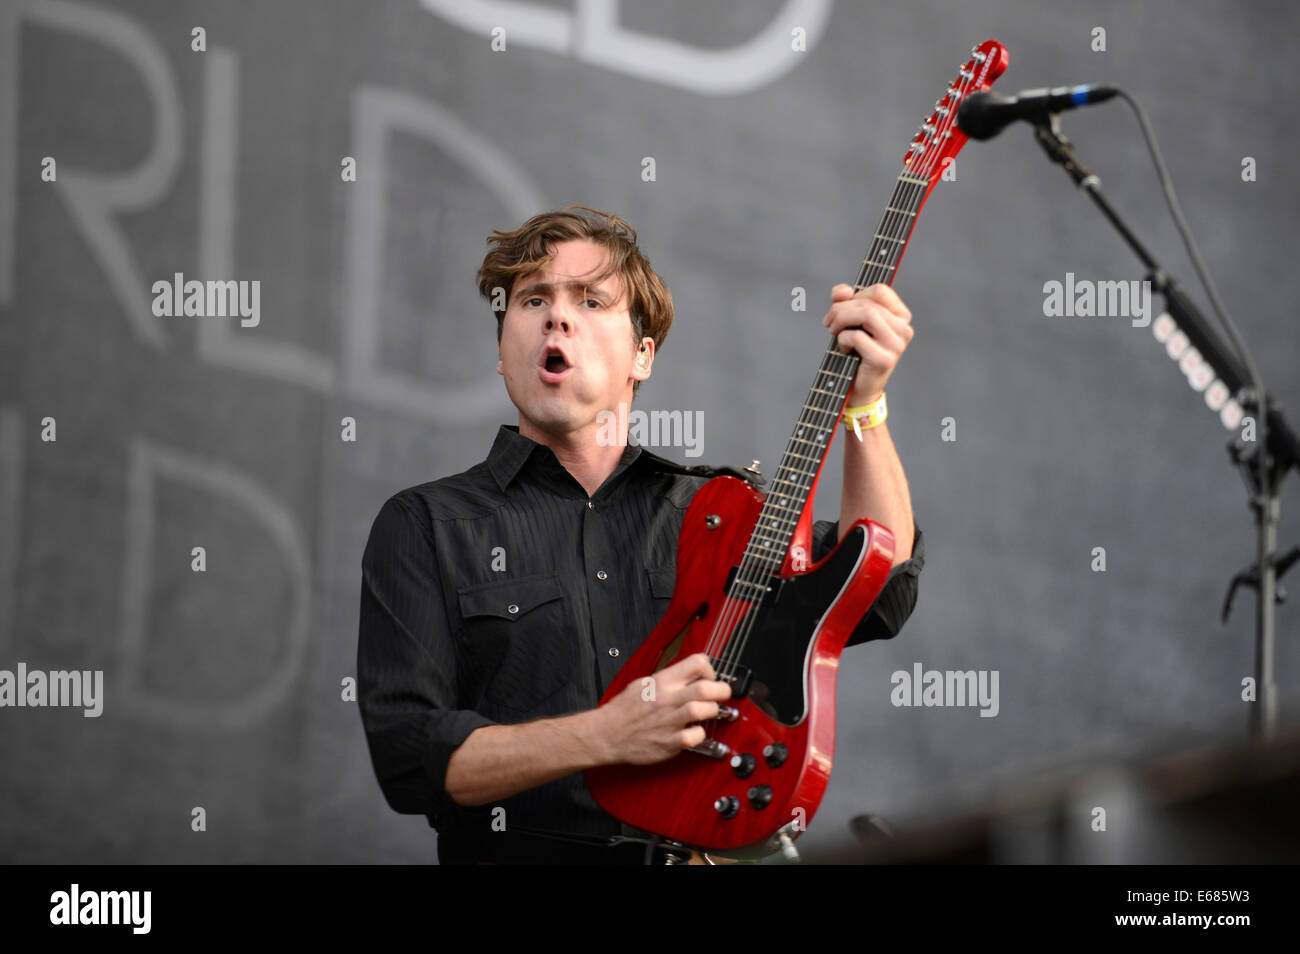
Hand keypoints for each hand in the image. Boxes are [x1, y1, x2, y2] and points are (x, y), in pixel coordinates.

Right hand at [593, 653, 732, 765]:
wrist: (605, 734)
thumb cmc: (623, 710)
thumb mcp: (642, 684)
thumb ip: (667, 679)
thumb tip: (689, 674)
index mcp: (661, 681)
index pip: (696, 663)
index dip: (710, 669)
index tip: (710, 678)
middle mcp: (666, 699)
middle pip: (706, 687)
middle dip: (722, 690)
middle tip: (722, 695)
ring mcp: (667, 721)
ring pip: (701, 710)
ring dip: (712, 711)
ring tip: (709, 713)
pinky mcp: (668, 742)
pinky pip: (693, 737)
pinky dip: (699, 734)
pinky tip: (695, 732)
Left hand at [821, 283, 913, 404]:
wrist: (857, 388)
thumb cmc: (854, 351)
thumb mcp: (849, 321)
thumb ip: (845, 300)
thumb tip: (843, 291)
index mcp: (901, 316)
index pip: (880, 290)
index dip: (856, 295)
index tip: (840, 307)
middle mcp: (904, 329)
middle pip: (869, 303)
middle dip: (840, 309)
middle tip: (828, 323)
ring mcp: (897, 345)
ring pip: (866, 314)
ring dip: (841, 320)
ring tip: (834, 332)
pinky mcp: (884, 359)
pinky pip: (857, 336)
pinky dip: (842, 339)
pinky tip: (844, 350)